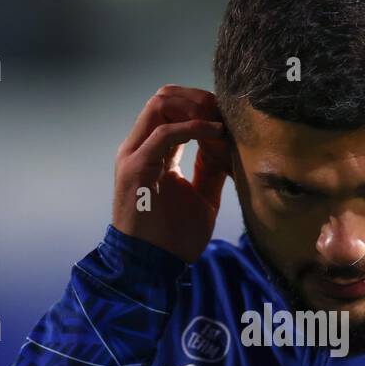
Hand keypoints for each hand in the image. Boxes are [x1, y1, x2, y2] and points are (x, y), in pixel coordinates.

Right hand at [112, 85, 231, 262]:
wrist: (151, 267)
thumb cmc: (173, 239)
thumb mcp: (201, 197)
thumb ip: (210, 169)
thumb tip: (228, 147)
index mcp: (152, 154)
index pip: (172, 111)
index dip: (202, 107)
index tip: (230, 117)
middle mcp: (140, 149)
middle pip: (164, 98)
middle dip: (198, 98)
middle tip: (226, 111)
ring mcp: (135, 156)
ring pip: (159, 105)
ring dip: (194, 106)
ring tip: (220, 120)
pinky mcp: (136, 167)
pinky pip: (164, 134)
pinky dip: (193, 128)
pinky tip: (215, 132)